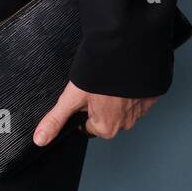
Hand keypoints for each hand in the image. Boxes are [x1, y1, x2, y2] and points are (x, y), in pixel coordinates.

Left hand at [33, 81, 158, 145]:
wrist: (125, 51)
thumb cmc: (99, 75)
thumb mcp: (71, 96)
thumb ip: (56, 119)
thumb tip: (40, 139)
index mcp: (106, 127)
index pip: (88, 125)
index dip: (82, 109)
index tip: (84, 96)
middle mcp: (125, 123)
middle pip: (104, 116)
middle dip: (99, 103)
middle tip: (95, 85)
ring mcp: (140, 110)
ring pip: (121, 106)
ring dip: (114, 96)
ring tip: (107, 78)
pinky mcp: (151, 97)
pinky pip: (136, 96)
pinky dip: (129, 88)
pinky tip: (121, 76)